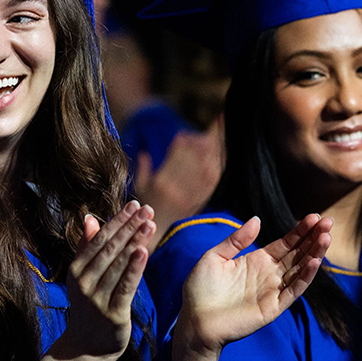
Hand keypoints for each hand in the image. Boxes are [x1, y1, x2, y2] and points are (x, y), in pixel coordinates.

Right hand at [55, 201, 156, 360]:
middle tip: (147, 209)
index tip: (133, 204)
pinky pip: (126, 287)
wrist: (87, 347)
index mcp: (76, 270)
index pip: (99, 240)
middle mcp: (83, 283)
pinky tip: (143, 252)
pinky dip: (134, 268)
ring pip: (119, 265)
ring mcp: (97, 299)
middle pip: (110, 249)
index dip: (117, 221)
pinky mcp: (113, 314)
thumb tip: (90, 218)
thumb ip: (87, 248)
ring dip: (135, 242)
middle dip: (129, 227)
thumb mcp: (83, 278)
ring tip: (149, 224)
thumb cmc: (89, 307)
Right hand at [133, 120, 223, 246]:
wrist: (153, 237)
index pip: (177, 155)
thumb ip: (142, 168)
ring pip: (207, 168)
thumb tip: (144, 152)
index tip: (188, 133)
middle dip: (208, 139)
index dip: (185, 142)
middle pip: (196, 158)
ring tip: (223, 135)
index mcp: (160, 182)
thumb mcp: (138, 188)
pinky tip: (221, 157)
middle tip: (219, 122)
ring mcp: (189, 196)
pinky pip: (211, 183)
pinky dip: (217, 168)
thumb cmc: (143, 211)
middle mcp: (176, 188)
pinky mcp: (198, 202)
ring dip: (216, 150)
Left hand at [174, 214, 331, 360]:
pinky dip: (305, 277)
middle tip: (329, 221)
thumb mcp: (214, 257)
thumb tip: (257, 220)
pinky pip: (293, 290)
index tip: (314, 216)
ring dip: (314, 254)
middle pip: (297, 253)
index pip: (285, 243)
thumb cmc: (199, 290)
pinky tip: (314, 261)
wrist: (194, 322)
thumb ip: (236, 240)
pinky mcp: (273, 307)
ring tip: (326, 237)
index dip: (300, 231)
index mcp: (256, 261)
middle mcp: (269, 275)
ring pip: (300, 270)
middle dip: (314, 238)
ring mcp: (273, 291)